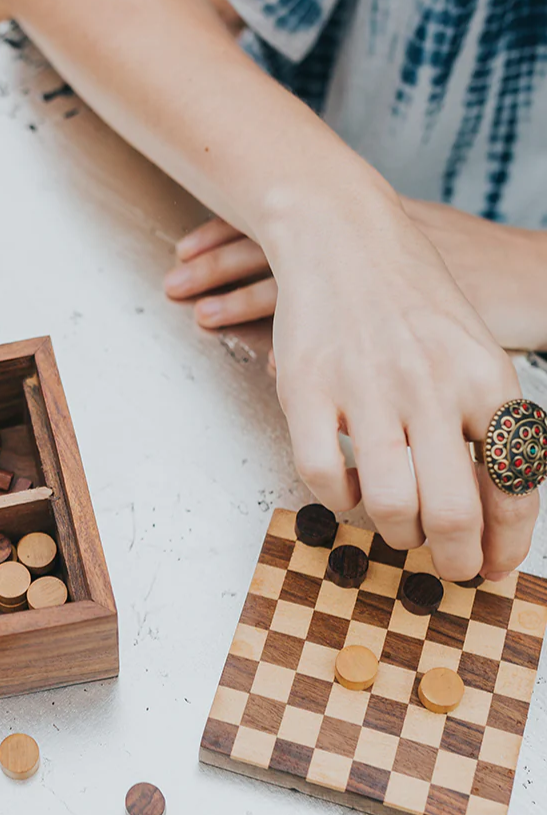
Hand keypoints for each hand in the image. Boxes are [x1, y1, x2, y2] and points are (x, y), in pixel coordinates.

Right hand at [207, 188, 536, 579]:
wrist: (343, 238)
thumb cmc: (409, 298)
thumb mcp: (469, 349)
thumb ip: (483, 421)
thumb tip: (489, 503)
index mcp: (484, 377)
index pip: (515, 482)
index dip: (507, 541)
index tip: (493, 566)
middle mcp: (430, 386)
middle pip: (453, 512)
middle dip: (453, 560)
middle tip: (445, 568)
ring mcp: (366, 388)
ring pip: (388, 504)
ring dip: (394, 533)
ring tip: (395, 525)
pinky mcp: (308, 389)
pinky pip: (323, 476)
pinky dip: (338, 500)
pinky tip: (347, 488)